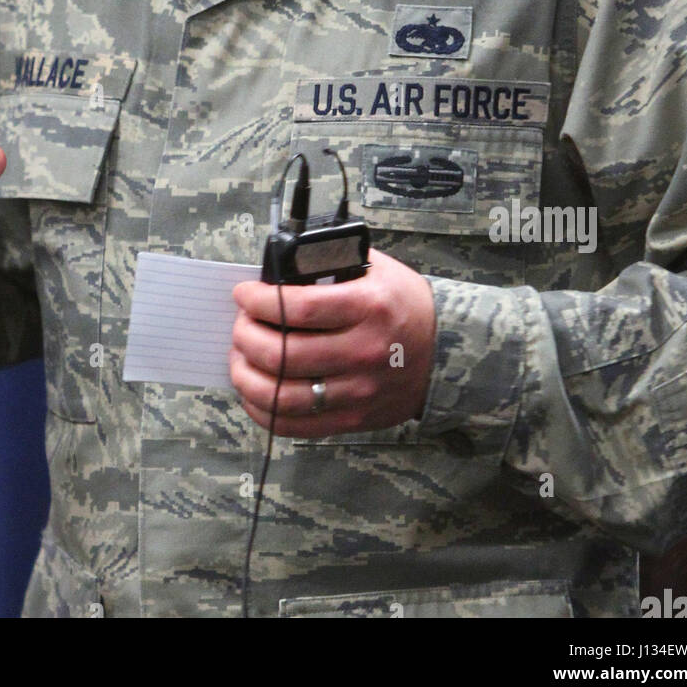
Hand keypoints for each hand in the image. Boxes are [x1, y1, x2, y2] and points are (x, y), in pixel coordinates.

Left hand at [230, 248, 435, 436]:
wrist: (447, 350)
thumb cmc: (404, 304)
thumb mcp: (377, 268)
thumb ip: (332, 261)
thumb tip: (282, 263)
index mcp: (369, 308)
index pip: (298, 309)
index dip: (258, 302)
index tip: (244, 295)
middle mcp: (363, 352)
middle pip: (284, 354)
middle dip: (247, 337)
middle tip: (239, 325)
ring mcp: (359, 391)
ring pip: (284, 396)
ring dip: (247, 377)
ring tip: (238, 358)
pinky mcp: (354, 418)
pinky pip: (296, 425)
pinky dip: (264, 411)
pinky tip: (254, 392)